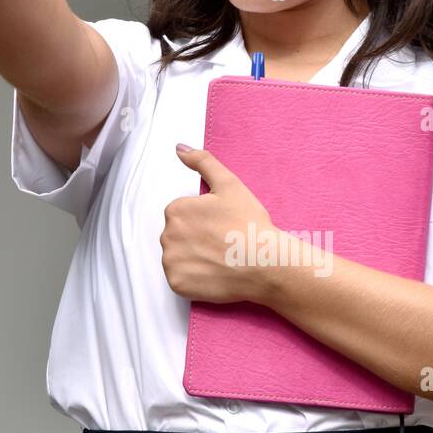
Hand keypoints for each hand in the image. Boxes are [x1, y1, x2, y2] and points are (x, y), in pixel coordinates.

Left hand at [161, 144, 279, 303]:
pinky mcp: (176, 284)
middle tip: (222, 244)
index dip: (204, 221)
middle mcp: (166, 235)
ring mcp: (171, 262)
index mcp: (176, 210)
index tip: (222, 227)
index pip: (182, 215)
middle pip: (178, 237)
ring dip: (193, 259)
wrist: (265, 262)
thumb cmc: (249, 223)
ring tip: (219, 259)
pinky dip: (193, 279)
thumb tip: (179, 148)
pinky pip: (179, 280)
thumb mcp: (229, 184)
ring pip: (178, 258)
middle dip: (195, 240)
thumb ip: (202, 161)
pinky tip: (213, 274)